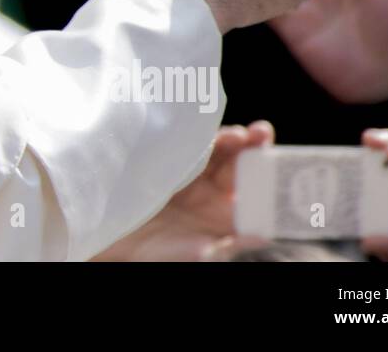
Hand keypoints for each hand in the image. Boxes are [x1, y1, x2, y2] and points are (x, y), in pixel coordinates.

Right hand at [93, 122, 273, 260]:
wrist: (109, 243)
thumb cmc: (157, 258)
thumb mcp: (198, 255)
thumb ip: (228, 247)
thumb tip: (263, 236)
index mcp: (225, 215)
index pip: (253, 187)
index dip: (267, 171)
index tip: (277, 160)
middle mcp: (210, 192)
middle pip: (237, 162)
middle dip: (251, 146)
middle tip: (259, 134)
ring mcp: (188, 175)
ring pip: (215, 149)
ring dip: (228, 138)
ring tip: (236, 134)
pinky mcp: (165, 161)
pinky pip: (184, 144)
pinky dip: (195, 134)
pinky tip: (201, 129)